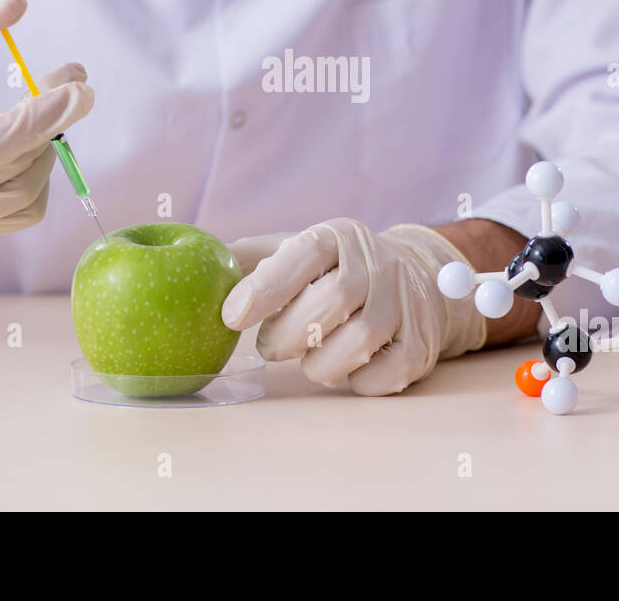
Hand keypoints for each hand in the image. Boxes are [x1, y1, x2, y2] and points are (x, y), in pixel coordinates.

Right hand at [0, 0, 93, 246]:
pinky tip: (21, 149)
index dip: (41, 118)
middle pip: (14, 176)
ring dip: (45, 158)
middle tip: (68, 88)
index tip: (81, 90)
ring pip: (23, 203)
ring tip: (41, 119)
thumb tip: (18, 3)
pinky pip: (11, 218)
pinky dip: (29, 183)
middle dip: (51, 130)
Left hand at [222, 218, 486, 394]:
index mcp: (336, 237)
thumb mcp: (293, 253)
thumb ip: (247, 261)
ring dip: (319, 364)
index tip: (231, 318)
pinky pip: (385, 374)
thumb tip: (196, 267)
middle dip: (288, 335)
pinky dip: (357, 382)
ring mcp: (404, 303)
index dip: (266, 287)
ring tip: (308, 358)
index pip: (303, 254)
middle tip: (269, 347)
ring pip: (358, 342)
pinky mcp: (421, 344)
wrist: (412, 279)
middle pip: (331, 302)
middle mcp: (377, 263)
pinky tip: (346, 368)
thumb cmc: (332, 272)